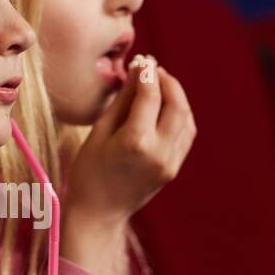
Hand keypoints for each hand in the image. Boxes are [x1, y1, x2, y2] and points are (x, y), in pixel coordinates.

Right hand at [64, 54, 195, 229]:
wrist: (98, 214)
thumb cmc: (88, 172)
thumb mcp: (99, 132)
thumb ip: (123, 101)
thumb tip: (139, 72)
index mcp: (136, 141)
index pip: (150, 95)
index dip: (148, 73)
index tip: (143, 60)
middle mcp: (159, 151)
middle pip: (176, 104)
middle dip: (168, 81)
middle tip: (154, 69)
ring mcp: (170, 162)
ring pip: (186, 118)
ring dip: (177, 97)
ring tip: (160, 85)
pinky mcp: (173, 168)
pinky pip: (185, 134)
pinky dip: (180, 115)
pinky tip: (166, 107)